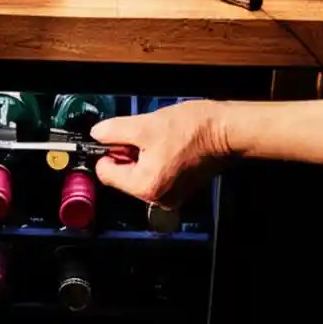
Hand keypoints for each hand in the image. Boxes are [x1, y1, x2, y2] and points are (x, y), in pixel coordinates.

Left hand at [90, 100, 230, 209]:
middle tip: (145, 137)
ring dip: (142, 157)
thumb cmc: (191, 129)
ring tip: (160, 141)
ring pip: (139, 175)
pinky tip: (169, 147)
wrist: (226, 131)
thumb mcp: (144, 125)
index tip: (118, 138)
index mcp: (145, 186)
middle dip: (128, 155)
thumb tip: (96, 134)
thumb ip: (113, 131)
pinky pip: (156, 176)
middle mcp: (156, 198)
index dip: (108, 152)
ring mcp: (170, 197)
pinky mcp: (180, 190)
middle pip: (122, 176)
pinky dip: (156, 162)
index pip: (105, 173)